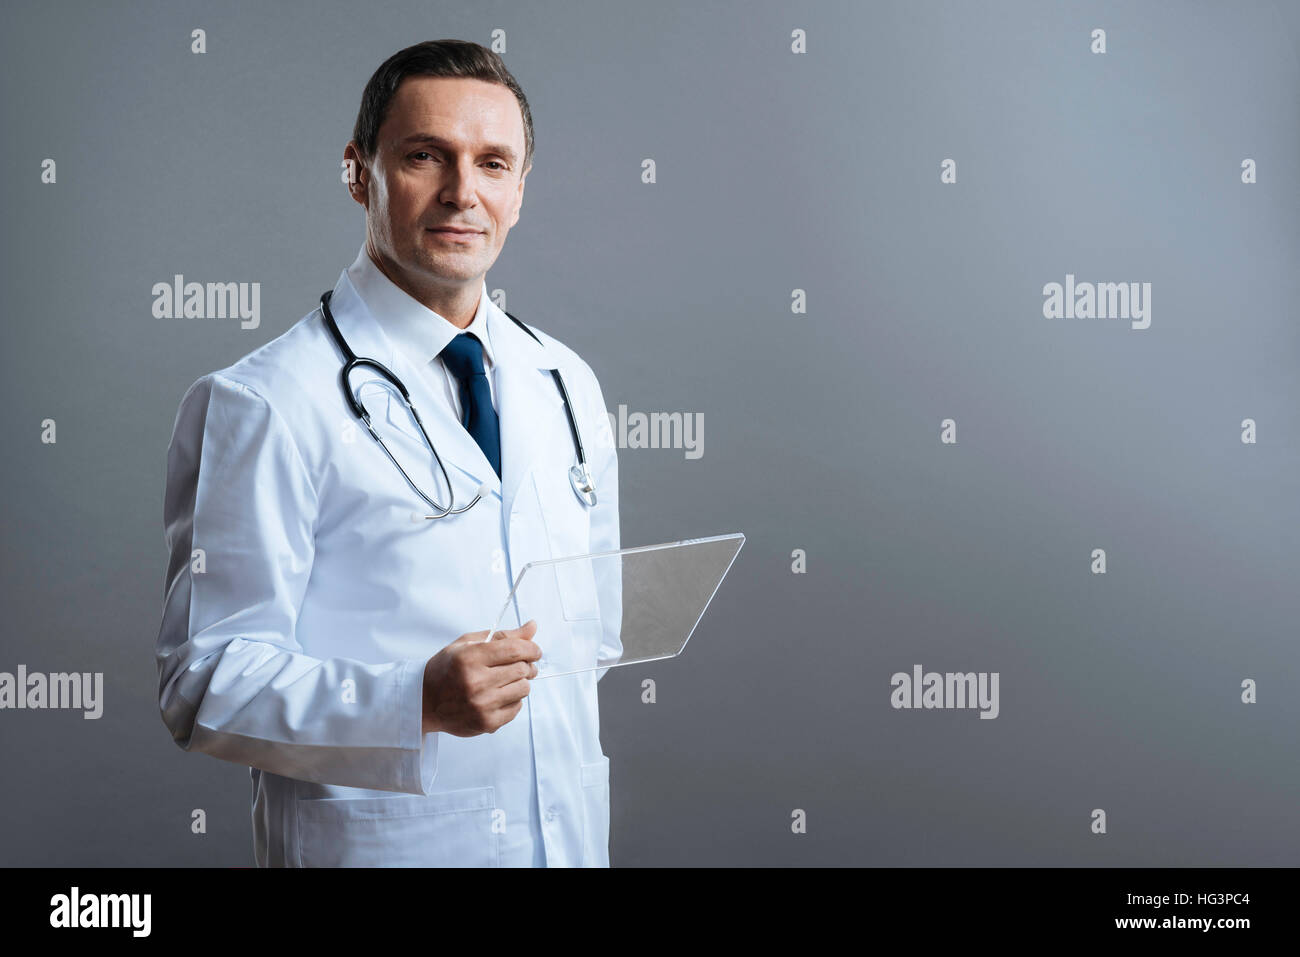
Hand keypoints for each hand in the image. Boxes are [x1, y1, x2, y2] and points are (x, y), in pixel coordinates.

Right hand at [421, 620, 539, 735]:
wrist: (424, 701)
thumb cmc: (447, 669)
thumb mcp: (469, 644)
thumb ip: (503, 635)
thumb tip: (532, 627)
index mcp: (470, 658)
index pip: (515, 649)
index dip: (531, 648)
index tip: (534, 650)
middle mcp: (476, 682)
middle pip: (522, 669)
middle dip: (526, 665)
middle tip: (518, 665)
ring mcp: (482, 705)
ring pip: (524, 688)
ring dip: (520, 682)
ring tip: (504, 681)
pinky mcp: (487, 722)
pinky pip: (517, 708)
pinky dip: (512, 700)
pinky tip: (497, 696)